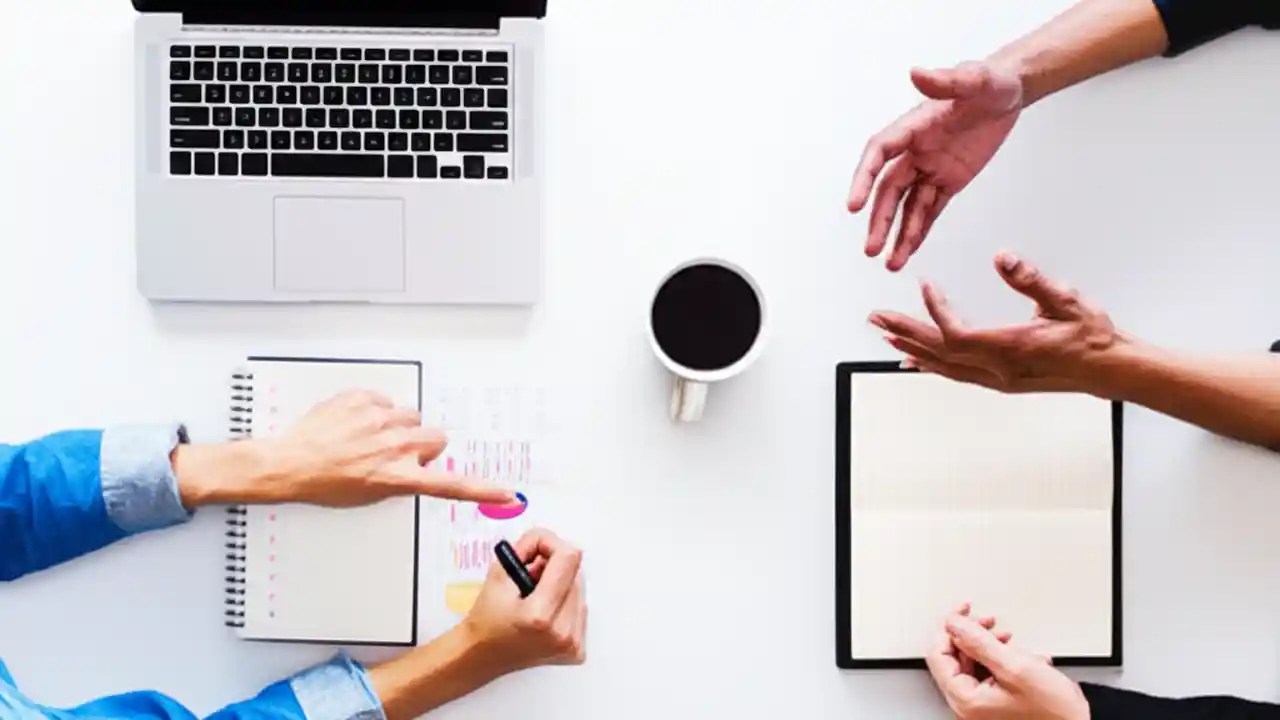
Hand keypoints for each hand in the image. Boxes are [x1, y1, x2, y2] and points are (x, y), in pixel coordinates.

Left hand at [177, 390, 512, 507]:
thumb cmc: (324, 484)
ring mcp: (379, 420)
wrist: (288, 463)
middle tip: (398, 454)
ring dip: (398, 426)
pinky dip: (374, 409)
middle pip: (435, 438)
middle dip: (423, 445)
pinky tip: (355, 423)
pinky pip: (384, 400)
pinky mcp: (363, 400)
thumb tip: (414, 467)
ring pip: (410, 416)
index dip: (481, 489)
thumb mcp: (369, 495)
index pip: (451, 484)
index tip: (505, 493)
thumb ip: (400, 479)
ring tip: (370, 438)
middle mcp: (395, 446)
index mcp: (399, 476)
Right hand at [367, 529, 585, 718]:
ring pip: (580, 590)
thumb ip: (525, 550)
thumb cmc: (486, 620)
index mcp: (540, 615)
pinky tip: (545, 612)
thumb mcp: (498, 575)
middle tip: (529, 576)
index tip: (535, 548)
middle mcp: (561, 633)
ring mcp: (572, 644)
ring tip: (535, 596)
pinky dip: (565, 603)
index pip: (568, 558)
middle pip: (576, 573)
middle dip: (553, 567)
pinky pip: (580, 609)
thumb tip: (547, 538)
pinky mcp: (577, 650)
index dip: (550, 544)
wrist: (482, 656)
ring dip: (560, 584)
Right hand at [847, 62, 1022, 270]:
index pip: (879, 153)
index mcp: (913, 126)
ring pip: (906, 206)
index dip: (864, 178)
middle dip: (879, 220)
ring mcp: (929, 168)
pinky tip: (907, 252)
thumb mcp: (975, 79)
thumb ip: (947, 80)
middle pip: (888, 190)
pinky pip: (929, 211)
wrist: (1009, 94)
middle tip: (871, 248)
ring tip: (890, 263)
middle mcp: (915, 150)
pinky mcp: (947, 182)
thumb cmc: (991, 82)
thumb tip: (916, 73)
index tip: (854, 205)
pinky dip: (918, 232)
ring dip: (896, 234)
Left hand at [869, 253, 1120, 394]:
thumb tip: (1003, 257)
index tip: (925, 284)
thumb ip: (1031, 278)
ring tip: (884, 335)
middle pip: (938, 352)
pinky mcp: (1000, 381)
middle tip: (875, 317)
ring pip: (943, 366)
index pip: (956, 333)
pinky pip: (955, 374)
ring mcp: (996, 379)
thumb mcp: (1065, 299)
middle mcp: (997, 369)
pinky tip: (913, 362)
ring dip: (911, 349)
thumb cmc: (1090, 335)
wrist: (1110, 369)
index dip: (935, 311)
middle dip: (903, 332)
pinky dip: (930, 364)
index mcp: (1010, 348)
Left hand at [927, 612, 1088, 719]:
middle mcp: (969, 706)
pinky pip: (986, 673)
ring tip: (1004, 636)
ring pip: (971, 663)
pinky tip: (1016, 653)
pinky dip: (998, 658)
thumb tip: (953, 623)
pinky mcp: (996, 703)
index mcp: (966, 700)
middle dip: (970, 635)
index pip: (938, 656)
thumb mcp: (1015, 666)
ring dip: (986, 644)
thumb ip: (979, 642)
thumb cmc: (1054, 712)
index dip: (948, 628)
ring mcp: (982, 706)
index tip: (961, 612)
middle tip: (984, 620)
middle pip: (953, 658)